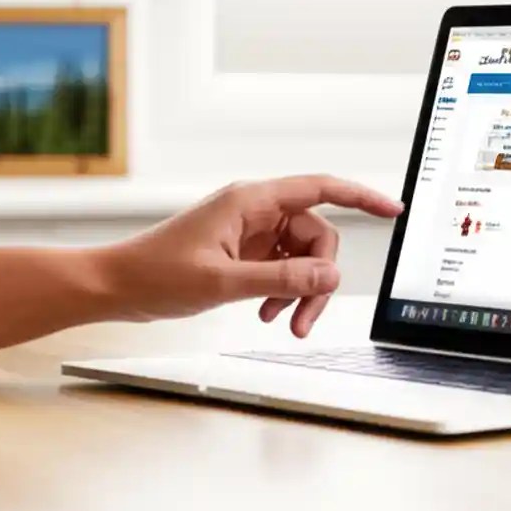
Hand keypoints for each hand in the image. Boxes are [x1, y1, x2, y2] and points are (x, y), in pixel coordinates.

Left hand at [102, 175, 402, 335]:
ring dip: (300, 290)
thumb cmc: (156, 274)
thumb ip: (281, 279)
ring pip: (301, 256)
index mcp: (252, 201)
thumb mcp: (223, 283)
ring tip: (281, 322)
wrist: (116, 286)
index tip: (393, 209)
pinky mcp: (243, 251)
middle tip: (303, 319)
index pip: (322, 189)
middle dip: (319, 277)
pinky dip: (282, 292)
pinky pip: (282, 268)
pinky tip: (266, 313)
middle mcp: (255, 211)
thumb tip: (329, 276)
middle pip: (317, 235)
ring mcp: (250, 231)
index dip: (363, 196)